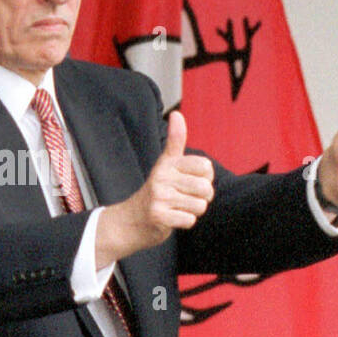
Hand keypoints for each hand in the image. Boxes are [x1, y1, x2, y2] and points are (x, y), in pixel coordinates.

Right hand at [96, 110, 214, 266]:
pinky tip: (172, 218)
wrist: (131, 221)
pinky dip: (185, 222)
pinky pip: (190, 220)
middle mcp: (162, 176)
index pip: (206, 166)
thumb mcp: (165, 164)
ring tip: (178, 208)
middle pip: (206, 188)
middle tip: (186, 198)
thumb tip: (177, 114)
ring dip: (193, 211)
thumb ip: (175, 141)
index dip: (205, 178)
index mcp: (168, 163)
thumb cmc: (158, 191)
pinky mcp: (158, 215)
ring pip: (200, 206)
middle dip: (202, 198)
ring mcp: (159, 196)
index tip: (190, 181)